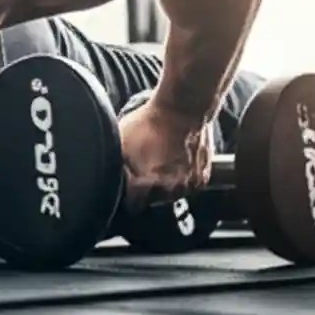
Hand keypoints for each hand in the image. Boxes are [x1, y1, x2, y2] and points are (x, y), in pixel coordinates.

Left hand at [117, 95, 214, 211]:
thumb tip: (112, 177)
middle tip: (143, 171)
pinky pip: (187, 187)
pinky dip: (181, 179)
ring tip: (160, 164)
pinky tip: (175, 162)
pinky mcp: (202, 179)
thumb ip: (116, 164)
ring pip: (171, 196)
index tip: (126, 188)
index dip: (126, 196)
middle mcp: (168, 190)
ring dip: (164, 186)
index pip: (132, 206)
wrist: (183, 108)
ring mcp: (187, 186)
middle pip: (152, 202)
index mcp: (145, 185)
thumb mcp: (121, 141)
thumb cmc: (150, 122)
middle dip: (146, 191)